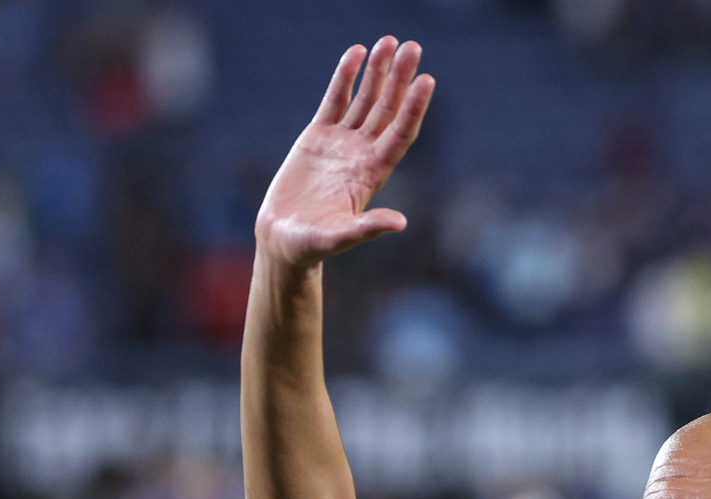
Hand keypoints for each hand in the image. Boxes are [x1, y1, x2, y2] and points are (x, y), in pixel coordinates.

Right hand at [255, 37, 433, 270]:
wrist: (283, 240)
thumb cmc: (311, 245)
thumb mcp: (340, 238)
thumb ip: (367, 228)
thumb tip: (400, 224)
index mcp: (373, 174)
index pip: (400, 134)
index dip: (413, 108)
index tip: (426, 81)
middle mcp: (362, 154)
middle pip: (388, 109)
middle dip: (400, 78)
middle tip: (413, 47)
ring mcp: (342, 143)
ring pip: (365, 99)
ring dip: (378, 71)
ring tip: (388, 41)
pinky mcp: (318, 136)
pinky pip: (336, 99)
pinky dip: (345, 76)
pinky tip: (356, 53)